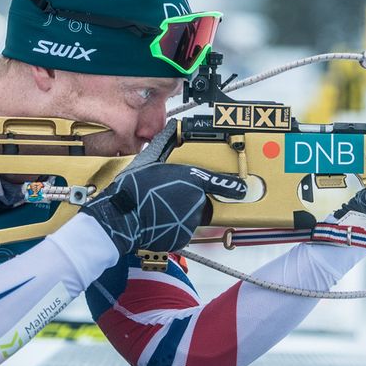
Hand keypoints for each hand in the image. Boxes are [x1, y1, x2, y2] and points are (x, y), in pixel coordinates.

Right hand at [80, 120, 246, 253]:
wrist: (122, 217)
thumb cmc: (134, 188)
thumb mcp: (149, 159)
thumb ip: (166, 144)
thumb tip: (172, 130)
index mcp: (191, 179)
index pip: (219, 182)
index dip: (232, 186)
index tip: (242, 189)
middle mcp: (195, 201)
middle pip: (200, 200)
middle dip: (188, 198)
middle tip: (167, 195)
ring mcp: (190, 220)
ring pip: (190, 216)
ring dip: (179, 213)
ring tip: (157, 208)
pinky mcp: (181, 236)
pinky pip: (181, 230)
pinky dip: (172, 226)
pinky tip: (157, 219)